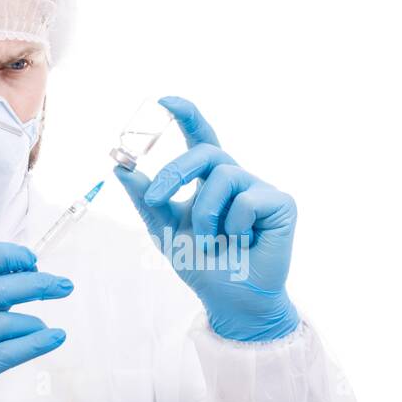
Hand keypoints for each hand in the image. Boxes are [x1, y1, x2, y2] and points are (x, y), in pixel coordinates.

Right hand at [0, 242, 72, 401]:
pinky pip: (8, 352)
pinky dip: (37, 343)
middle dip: (37, 284)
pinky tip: (57, 337)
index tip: (35, 261)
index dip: (11, 256)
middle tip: (65, 286)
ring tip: (45, 329)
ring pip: (5, 323)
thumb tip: (30, 272)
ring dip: (34, 323)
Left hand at [114, 96, 298, 342]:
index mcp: (211, 180)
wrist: (231, 300)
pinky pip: (247, 201)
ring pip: (223, 177)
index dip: (187, 115)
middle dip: (176, 172)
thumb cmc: (204, 265)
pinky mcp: (281, 204)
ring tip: (212, 241)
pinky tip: (243, 244)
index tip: (164, 100)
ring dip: (206, 214)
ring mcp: (260, 189)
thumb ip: (147, 199)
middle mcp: (237, 178)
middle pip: (207, 152)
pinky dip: (235, 227)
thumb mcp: (166, 230)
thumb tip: (120, 168)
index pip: (201, 137)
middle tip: (156, 198)